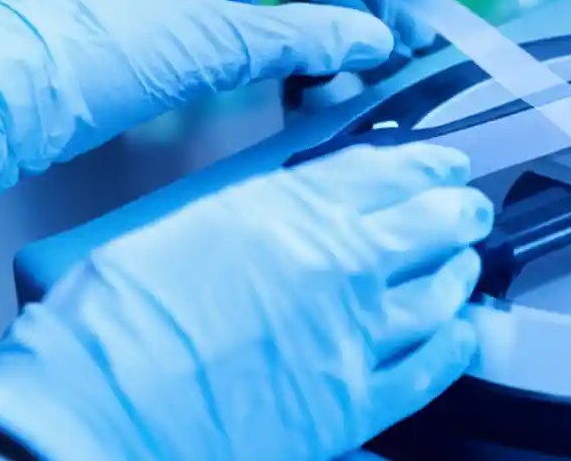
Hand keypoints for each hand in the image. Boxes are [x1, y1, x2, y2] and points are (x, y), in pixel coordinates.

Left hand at [0, 0, 466, 198]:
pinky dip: (306, 43)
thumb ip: (308, 38)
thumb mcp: (214, 42)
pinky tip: (334, 73)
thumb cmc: (95, 51)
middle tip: (427, 27)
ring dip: (347, 19)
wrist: (6, 98)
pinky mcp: (190, 15)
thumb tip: (382, 38)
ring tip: (392, 56)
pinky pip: (269, 19)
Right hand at [0, 143, 492, 459]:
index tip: (444, 162)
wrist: (100, 407)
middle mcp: (340, 263)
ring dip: (461, 272)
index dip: (425, 164)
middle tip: (470, 207)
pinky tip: (462, 334)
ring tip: (466, 264)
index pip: (385, 171)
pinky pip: (429, 368)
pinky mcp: (355, 400)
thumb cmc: (117, 322)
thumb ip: (259, 215)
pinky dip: (454, 346)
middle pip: (430, 224)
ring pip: (440, 292)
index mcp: (293, 210)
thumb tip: (293, 213)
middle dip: (459, 210)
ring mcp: (356, 332)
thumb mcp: (188, 228)